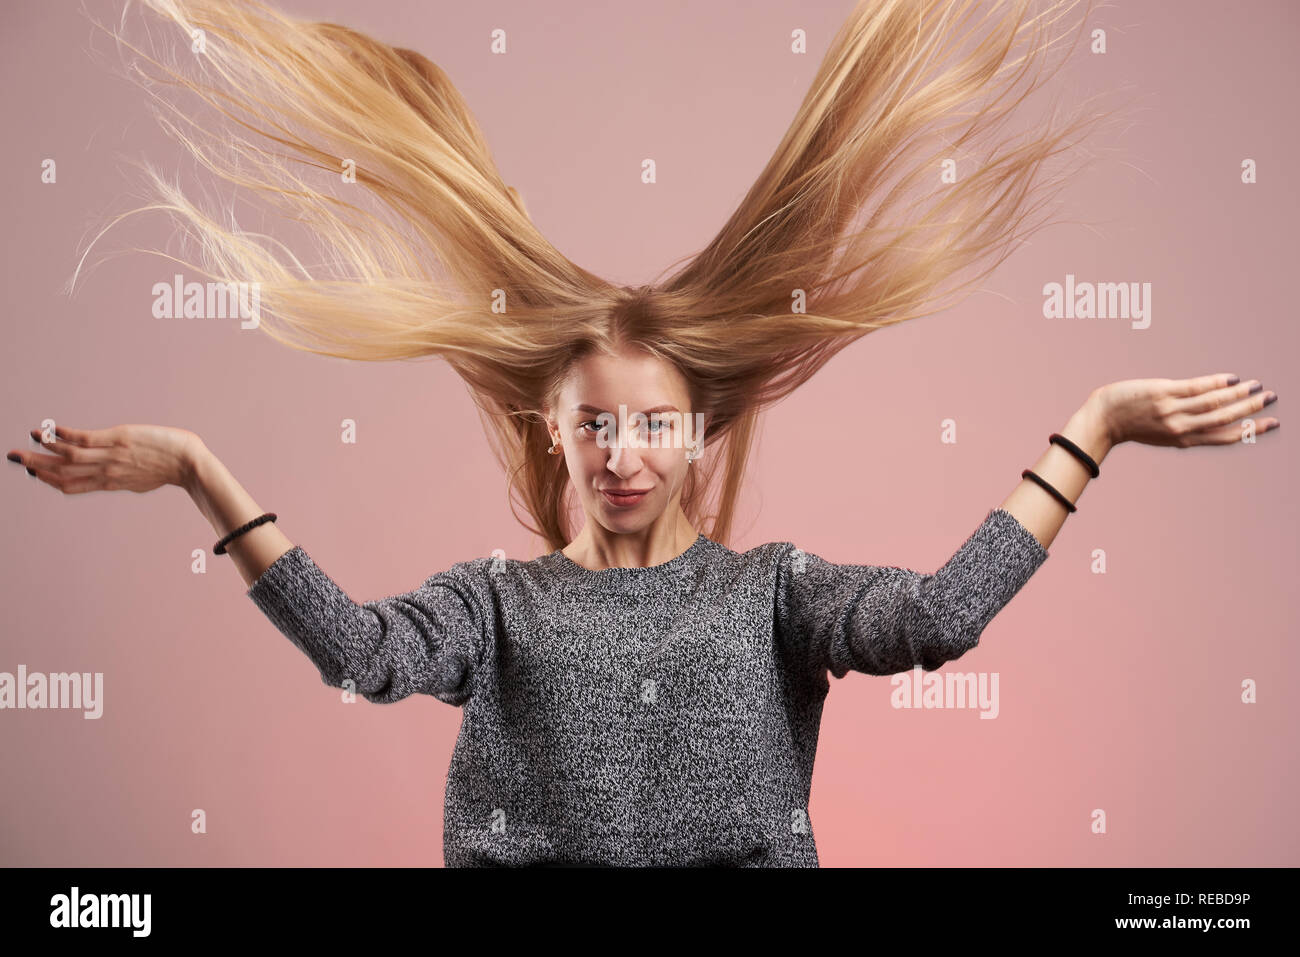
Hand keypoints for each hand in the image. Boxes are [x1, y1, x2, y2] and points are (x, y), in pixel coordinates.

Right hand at [6, 424, 202, 493]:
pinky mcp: (117, 440)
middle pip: (62, 473)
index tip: (33, 473)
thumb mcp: (142, 480)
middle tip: (14, 458)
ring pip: (68, 457)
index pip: (71, 485)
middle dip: (36, 466)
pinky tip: (48, 430)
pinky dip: (62, 436)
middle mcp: (105, 472)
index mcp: (110, 483)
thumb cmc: (172, 468)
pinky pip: (83, 439)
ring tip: (27, 442)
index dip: (49, 479)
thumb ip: (123, 478)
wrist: (189, 464)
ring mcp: (110, 456)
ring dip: (43, 449)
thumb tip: (116, 477)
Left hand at [1093, 374, 1279, 447]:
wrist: (1101, 421)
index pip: (1223, 436)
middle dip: (1251, 409)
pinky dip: (1216, 383)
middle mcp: (1181, 428)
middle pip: (1224, 419)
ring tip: (1257, 386)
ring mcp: (1172, 411)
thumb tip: (1207, 414)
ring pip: (1214, 403)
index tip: (1271, 423)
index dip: (1250, 431)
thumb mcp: (1160, 433)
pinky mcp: (1162, 393)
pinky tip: (1231, 379)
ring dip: (1239, 394)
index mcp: (1183, 440)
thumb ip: (1184, 428)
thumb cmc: (1129, 425)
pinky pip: (1196, 388)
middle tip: (1271, 398)